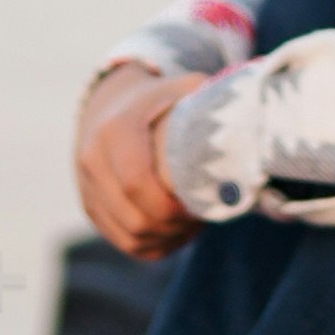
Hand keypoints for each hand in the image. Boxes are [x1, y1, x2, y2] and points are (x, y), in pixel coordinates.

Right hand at [76, 60, 193, 256]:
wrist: (109, 103)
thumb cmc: (159, 98)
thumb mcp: (183, 89)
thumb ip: (211, 103)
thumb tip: (248, 131)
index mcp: (115, 130)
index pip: (137, 182)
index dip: (171, 204)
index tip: (200, 201)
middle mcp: (92, 160)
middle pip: (136, 218)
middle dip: (175, 227)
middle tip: (203, 216)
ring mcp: (87, 187)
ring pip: (131, 237)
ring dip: (167, 239)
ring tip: (194, 224)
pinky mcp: (91, 207)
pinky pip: (124, 242)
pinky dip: (154, 245)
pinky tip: (177, 233)